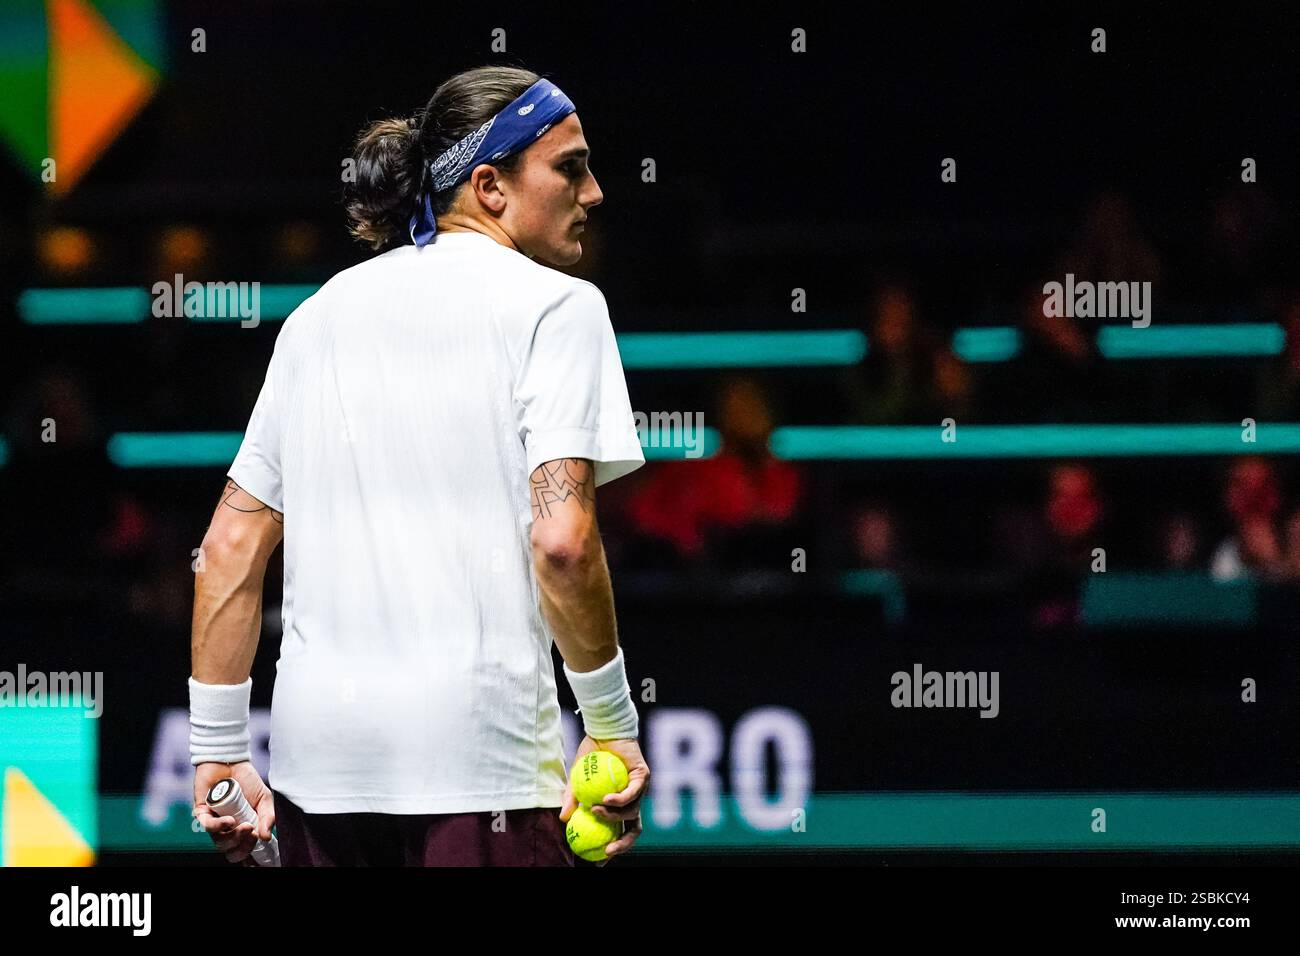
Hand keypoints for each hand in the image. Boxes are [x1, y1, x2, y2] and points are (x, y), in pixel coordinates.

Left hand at [193, 760, 274, 863]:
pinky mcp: (201, 814)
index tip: (257, 864)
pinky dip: (219, 826)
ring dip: (234, 838)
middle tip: (254, 835)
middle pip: (232, 852)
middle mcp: (228, 830)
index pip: (244, 851)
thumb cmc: (246, 780)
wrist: (230, 760)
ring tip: (245, 826)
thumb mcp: (264, 798)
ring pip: (220, 843)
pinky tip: (230, 821)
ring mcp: (214, 823)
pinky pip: (208, 828)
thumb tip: (267, 838)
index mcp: (243, 829)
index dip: (250, 860)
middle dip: (244, 848)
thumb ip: (268, 817)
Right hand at [559, 736, 649, 865]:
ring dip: (613, 815)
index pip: (620, 833)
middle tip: (606, 850)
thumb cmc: (591, 754)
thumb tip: (562, 819)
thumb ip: (572, 798)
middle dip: (622, 844)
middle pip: (634, 830)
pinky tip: (606, 799)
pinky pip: (632, 792)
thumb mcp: (576, 779)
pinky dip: (619, 799)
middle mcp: (633, 800)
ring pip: (631, 813)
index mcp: (619, 806)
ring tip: (595, 810)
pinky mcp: (643, 776)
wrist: (603, 729)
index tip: (598, 862)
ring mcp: (640, 789)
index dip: (613, 849)